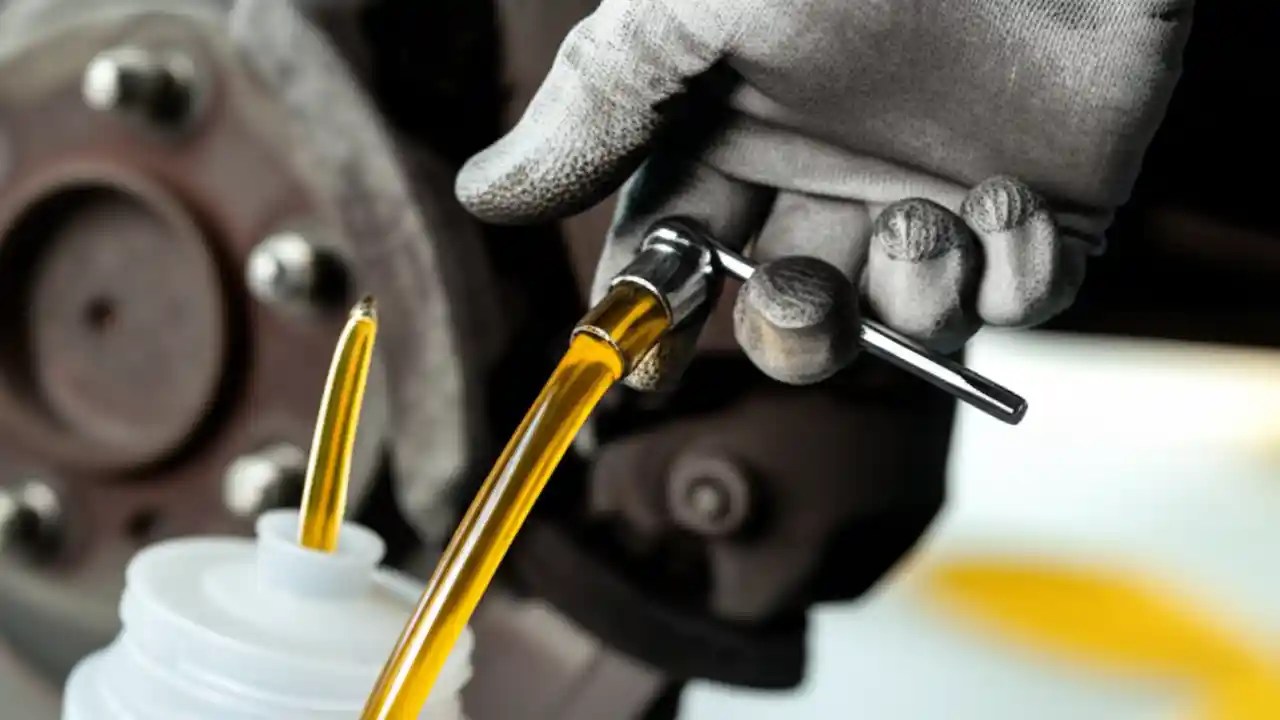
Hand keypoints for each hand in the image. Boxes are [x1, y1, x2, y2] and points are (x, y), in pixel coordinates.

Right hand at [456, 0, 1192, 387]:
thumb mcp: (690, 7)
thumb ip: (597, 106)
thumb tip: (485, 195)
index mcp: (742, 129)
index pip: (677, 252)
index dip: (655, 316)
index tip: (642, 368)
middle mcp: (832, 170)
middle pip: (791, 313)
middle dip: (791, 332)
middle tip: (798, 293)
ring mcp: (937, 189)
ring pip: (906, 324)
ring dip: (911, 298)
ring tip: (927, 215)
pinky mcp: (1042, 202)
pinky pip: (1027, 297)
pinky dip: (1020, 277)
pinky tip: (1008, 198)